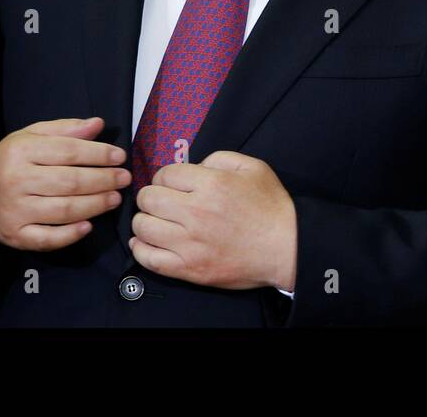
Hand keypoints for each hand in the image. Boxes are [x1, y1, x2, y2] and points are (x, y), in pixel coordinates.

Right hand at [0, 117, 130, 250]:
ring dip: (95, 205)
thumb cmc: (11, 160)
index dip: (99, 154)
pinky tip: (89, 226)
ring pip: (63, 210)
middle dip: (103, 180)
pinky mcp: (14, 235)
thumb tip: (98, 124)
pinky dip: (70, 235)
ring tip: (115, 198)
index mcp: (20, 151)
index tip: (120, 156)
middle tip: (124, 179)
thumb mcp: (32, 136)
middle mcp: (15, 181)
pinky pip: (47, 239)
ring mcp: (14, 211)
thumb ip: (65, 129)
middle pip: (70, 182)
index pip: (68, 151)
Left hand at [128, 151, 297, 290]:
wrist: (286, 248)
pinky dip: (141, 249)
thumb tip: (195, 166)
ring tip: (156, 221)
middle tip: (161, 201)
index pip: (165, 174)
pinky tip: (146, 242)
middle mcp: (196, 212)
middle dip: (151, 196)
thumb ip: (220, 158)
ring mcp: (190, 243)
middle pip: (148, 198)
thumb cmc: (271, 207)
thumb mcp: (254, 168)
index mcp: (211, 185)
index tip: (171, 184)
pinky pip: (149, 259)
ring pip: (143, 227)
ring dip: (145, 221)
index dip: (165, 177)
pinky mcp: (189, 269)